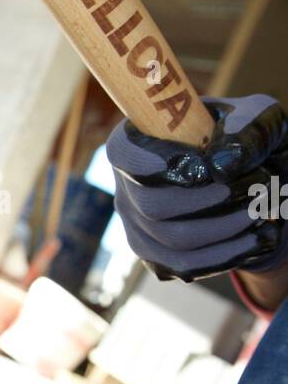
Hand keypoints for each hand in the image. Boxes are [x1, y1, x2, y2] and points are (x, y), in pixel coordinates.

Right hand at [106, 94, 287, 282]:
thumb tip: (221, 165)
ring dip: (223, 228)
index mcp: (136, 139)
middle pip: (152, 205)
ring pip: (173, 239)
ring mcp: (137, 225)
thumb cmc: (247, 140)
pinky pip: (184, 265)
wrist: (252, 183)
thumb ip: (246, 127)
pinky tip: (252, 240)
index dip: (158, 164)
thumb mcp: (258, 118)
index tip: (204, 168)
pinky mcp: (155, 256)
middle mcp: (126, 185)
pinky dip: (224, 255)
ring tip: (257, 212)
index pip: (124, 153)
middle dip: (207, 202)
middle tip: (247, 190)